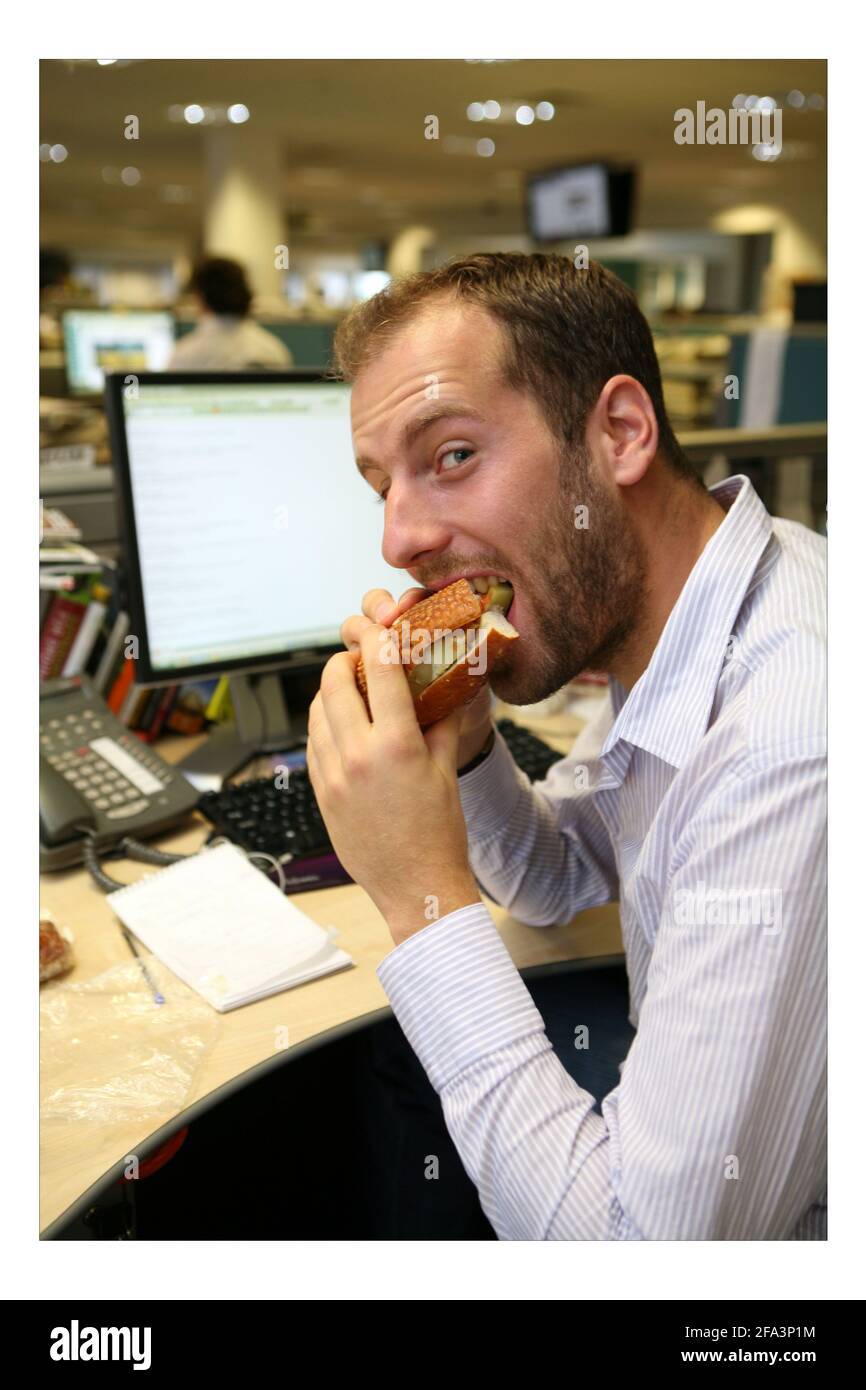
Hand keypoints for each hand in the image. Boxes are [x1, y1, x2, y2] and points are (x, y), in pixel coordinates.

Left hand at [307, 618, 480, 945]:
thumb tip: (446, 690)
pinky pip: (312, 746)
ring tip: (349, 691)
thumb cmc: (439, 833)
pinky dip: (323, 726)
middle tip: (357, 659)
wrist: (417, 888)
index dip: (376, 640)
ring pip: (316, 713)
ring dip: (329, 693)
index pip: (379, 671)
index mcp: (395, 745)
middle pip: (333, 684)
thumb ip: (440, 724)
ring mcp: (333, 777)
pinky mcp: (321, 796)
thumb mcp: (446, 771)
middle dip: (343, 661)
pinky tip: (340, 728)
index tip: (377, 628)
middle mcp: (357, 757)